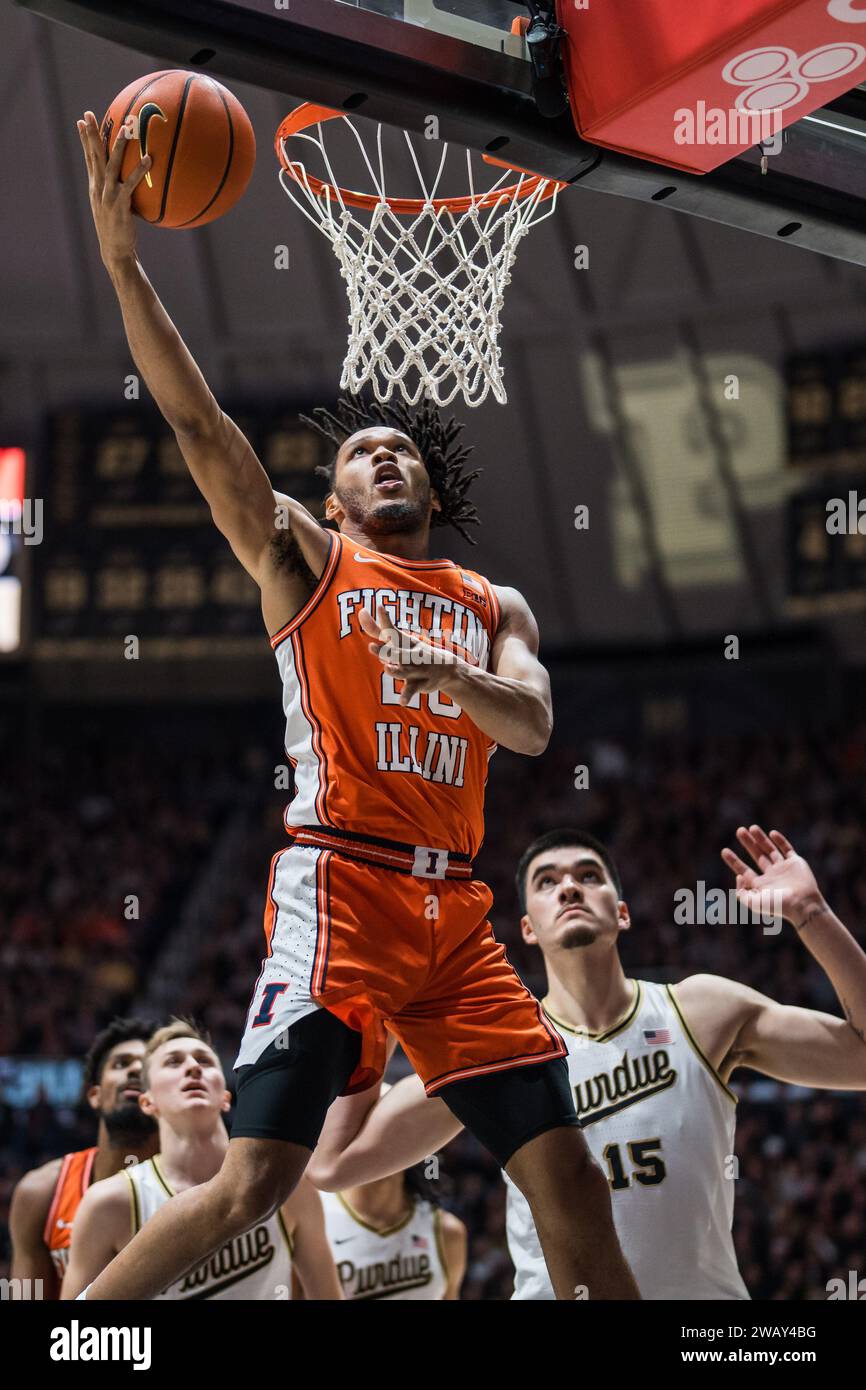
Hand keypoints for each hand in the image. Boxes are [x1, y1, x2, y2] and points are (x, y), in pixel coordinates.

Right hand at [76, 110, 150, 268]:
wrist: (115, 251)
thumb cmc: (118, 230)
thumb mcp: (114, 207)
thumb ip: (119, 191)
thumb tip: (131, 179)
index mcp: (95, 187)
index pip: (88, 158)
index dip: (85, 139)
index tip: (82, 120)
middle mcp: (98, 188)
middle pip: (93, 156)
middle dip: (90, 134)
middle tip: (88, 115)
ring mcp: (107, 196)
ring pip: (111, 165)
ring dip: (118, 146)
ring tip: (126, 129)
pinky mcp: (120, 204)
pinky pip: (131, 183)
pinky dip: (139, 171)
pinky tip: (149, 159)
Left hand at [358, 605, 467, 704]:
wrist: (447, 667)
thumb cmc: (415, 652)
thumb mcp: (399, 640)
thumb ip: (378, 629)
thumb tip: (361, 613)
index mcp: (404, 642)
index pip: (392, 631)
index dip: (385, 620)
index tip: (379, 608)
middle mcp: (411, 654)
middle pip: (397, 652)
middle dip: (385, 651)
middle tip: (371, 646)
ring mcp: (417, 669)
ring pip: (404, 671)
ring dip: (396, 670)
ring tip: (387, 668)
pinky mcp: (421, 683)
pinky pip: (412, 690)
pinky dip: (407, 695)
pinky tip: (402, 702)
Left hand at [721, 825, 824, 929]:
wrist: (802, 905)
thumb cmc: (778, 906)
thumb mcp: (753, 903)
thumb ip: (741, 893)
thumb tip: (738, 876)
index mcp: (761, 885)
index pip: (744, 871)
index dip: (734, 861)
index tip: (724, 851)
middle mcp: (771, 876)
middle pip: (757, 855)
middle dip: (748, 843)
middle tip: (739, 830)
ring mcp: (784, 869)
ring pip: (770, 850)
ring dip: (761, 838)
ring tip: (752, 827)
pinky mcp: (796, 863)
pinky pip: (787, 849)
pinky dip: (780, 841)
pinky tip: (772, 833)